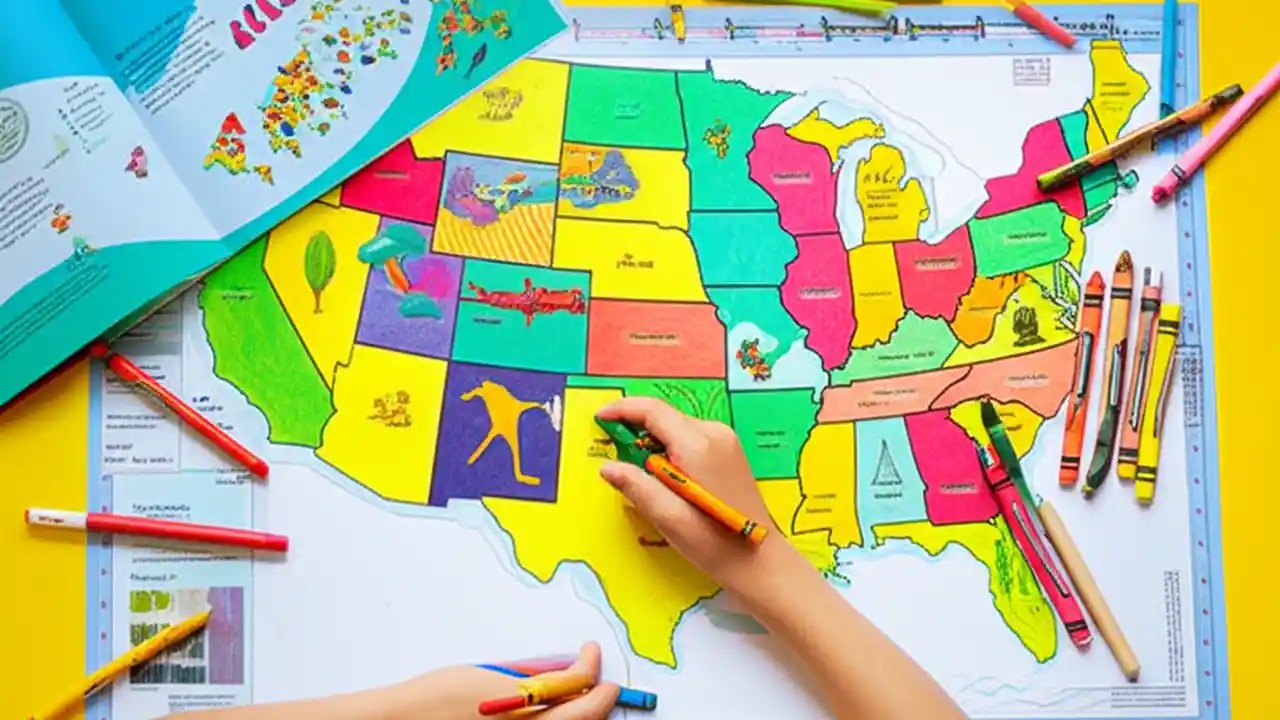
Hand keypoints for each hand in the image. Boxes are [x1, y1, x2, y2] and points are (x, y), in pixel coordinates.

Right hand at [380, 642, 618, 719]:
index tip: (591, 653)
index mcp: (524, 712)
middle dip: (600, 701)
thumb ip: (530, 677)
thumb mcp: (490, 677)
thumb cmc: (439, 696)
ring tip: (582, 699)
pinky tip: (555, 715)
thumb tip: (561, 670)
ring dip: (582, 716)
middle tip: (604, 683)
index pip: (578, 689)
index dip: (591, 667)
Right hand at [595, 397, 789, 595]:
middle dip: (635, 428)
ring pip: (676, 427)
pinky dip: (669, 448)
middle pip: (664, 417)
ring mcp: (724, 441)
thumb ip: (637, 487)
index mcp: (698, 445)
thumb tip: (607, 467)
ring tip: (638, 471)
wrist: (759, 559)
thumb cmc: (714, 542)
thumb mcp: (669, 518)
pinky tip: (664, 476)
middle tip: (613, 451)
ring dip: (652, 441)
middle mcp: (714, 434)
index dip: (622, 410)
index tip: (599, 418)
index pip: (653, 410)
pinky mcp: (728, 451)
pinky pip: (689, 438)